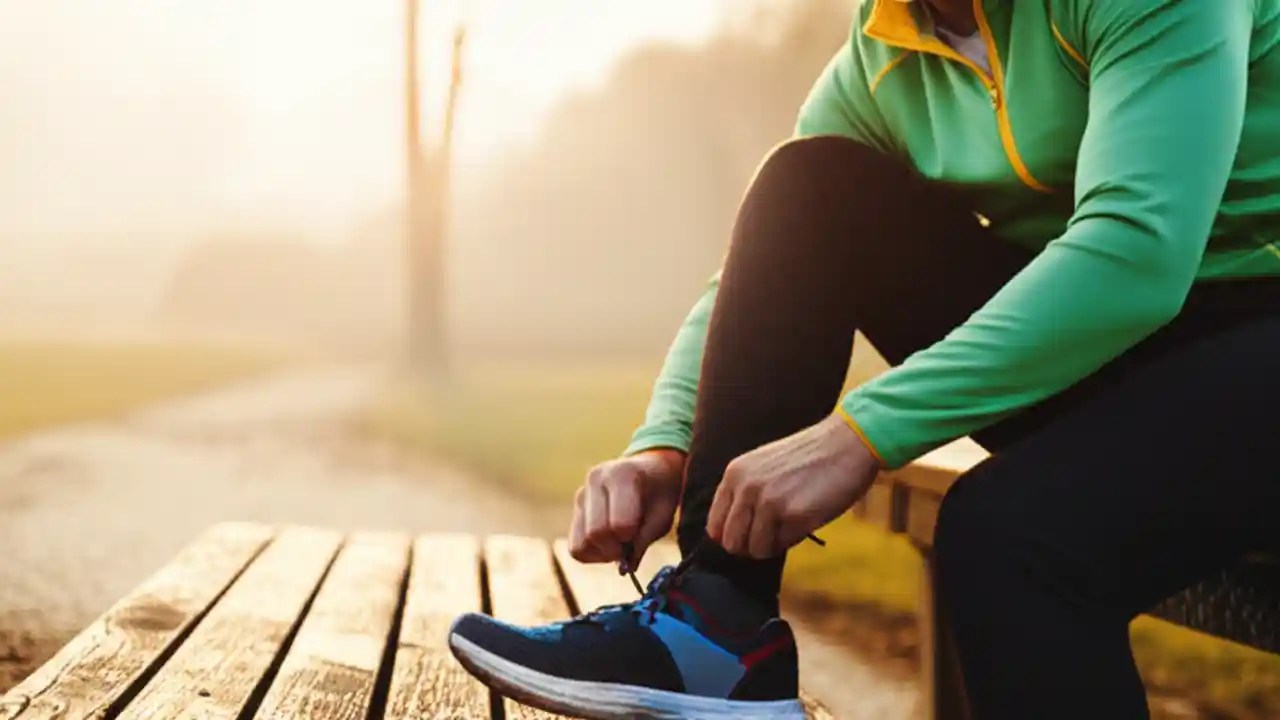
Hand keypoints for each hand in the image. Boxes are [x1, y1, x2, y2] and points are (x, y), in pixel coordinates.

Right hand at [568, 449, 684, 565]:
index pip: (618, 524)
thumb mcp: (664, 513)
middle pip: (595, 534)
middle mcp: (595, 479)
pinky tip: (608, 543)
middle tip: (630, 543)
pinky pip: (575, 547)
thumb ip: (645, 538)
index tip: (640, 534)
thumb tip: (625, 567)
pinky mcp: (576, 508)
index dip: (631, 538)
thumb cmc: (661, 492)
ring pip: (581, 543)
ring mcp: (582, 492)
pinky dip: (592, 553)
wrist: (650, 469)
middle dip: (615, 548)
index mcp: (622, 475)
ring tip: (620, 542)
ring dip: (602, 553)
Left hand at [707, 414, 879, 558]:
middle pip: (730, 542)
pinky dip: (792, 540)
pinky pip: (782, 546)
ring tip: (789, 526)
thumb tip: (733, 533)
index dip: (731, 537)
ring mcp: (768, 502)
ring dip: (772, 545)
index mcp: (734, 474)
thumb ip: (744, 493)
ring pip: (754, 550)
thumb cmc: (808, 457)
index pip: (714, 526)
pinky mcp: (792, 515)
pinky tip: (805, 520)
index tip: (750, 536)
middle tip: (771, 537)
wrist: (846, 443)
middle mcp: (746, 488)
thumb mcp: (762, 466)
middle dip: (749, 547)